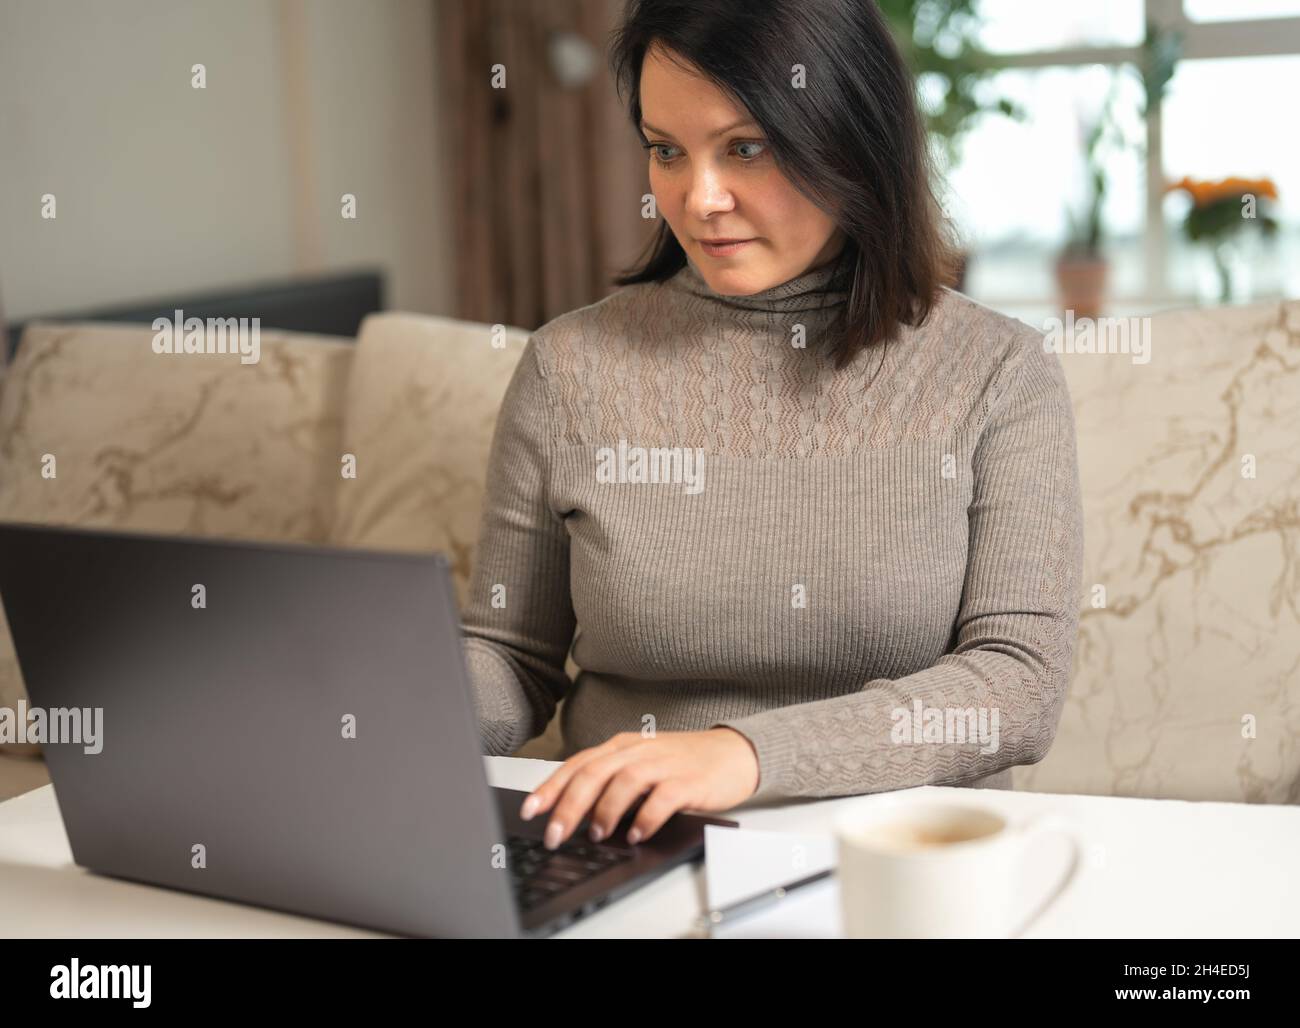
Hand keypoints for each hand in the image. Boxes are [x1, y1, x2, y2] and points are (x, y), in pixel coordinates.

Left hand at [519, 728, 759, 848]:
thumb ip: (610, 781)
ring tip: (597, 835)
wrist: (734, 753)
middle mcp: (638, 751)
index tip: (530, 810)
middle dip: (569, 805)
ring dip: (606, 811)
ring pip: (624, 782)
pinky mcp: (688, 781)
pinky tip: (637, 834)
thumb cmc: (683, 763)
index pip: (578, 764)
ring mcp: (664, 764)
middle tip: (555, 833)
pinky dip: (646, 816)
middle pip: (594, 773)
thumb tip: (574, 814)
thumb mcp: (641, 764)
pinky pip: (662, 798)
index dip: (551, 787)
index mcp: (622, 746)